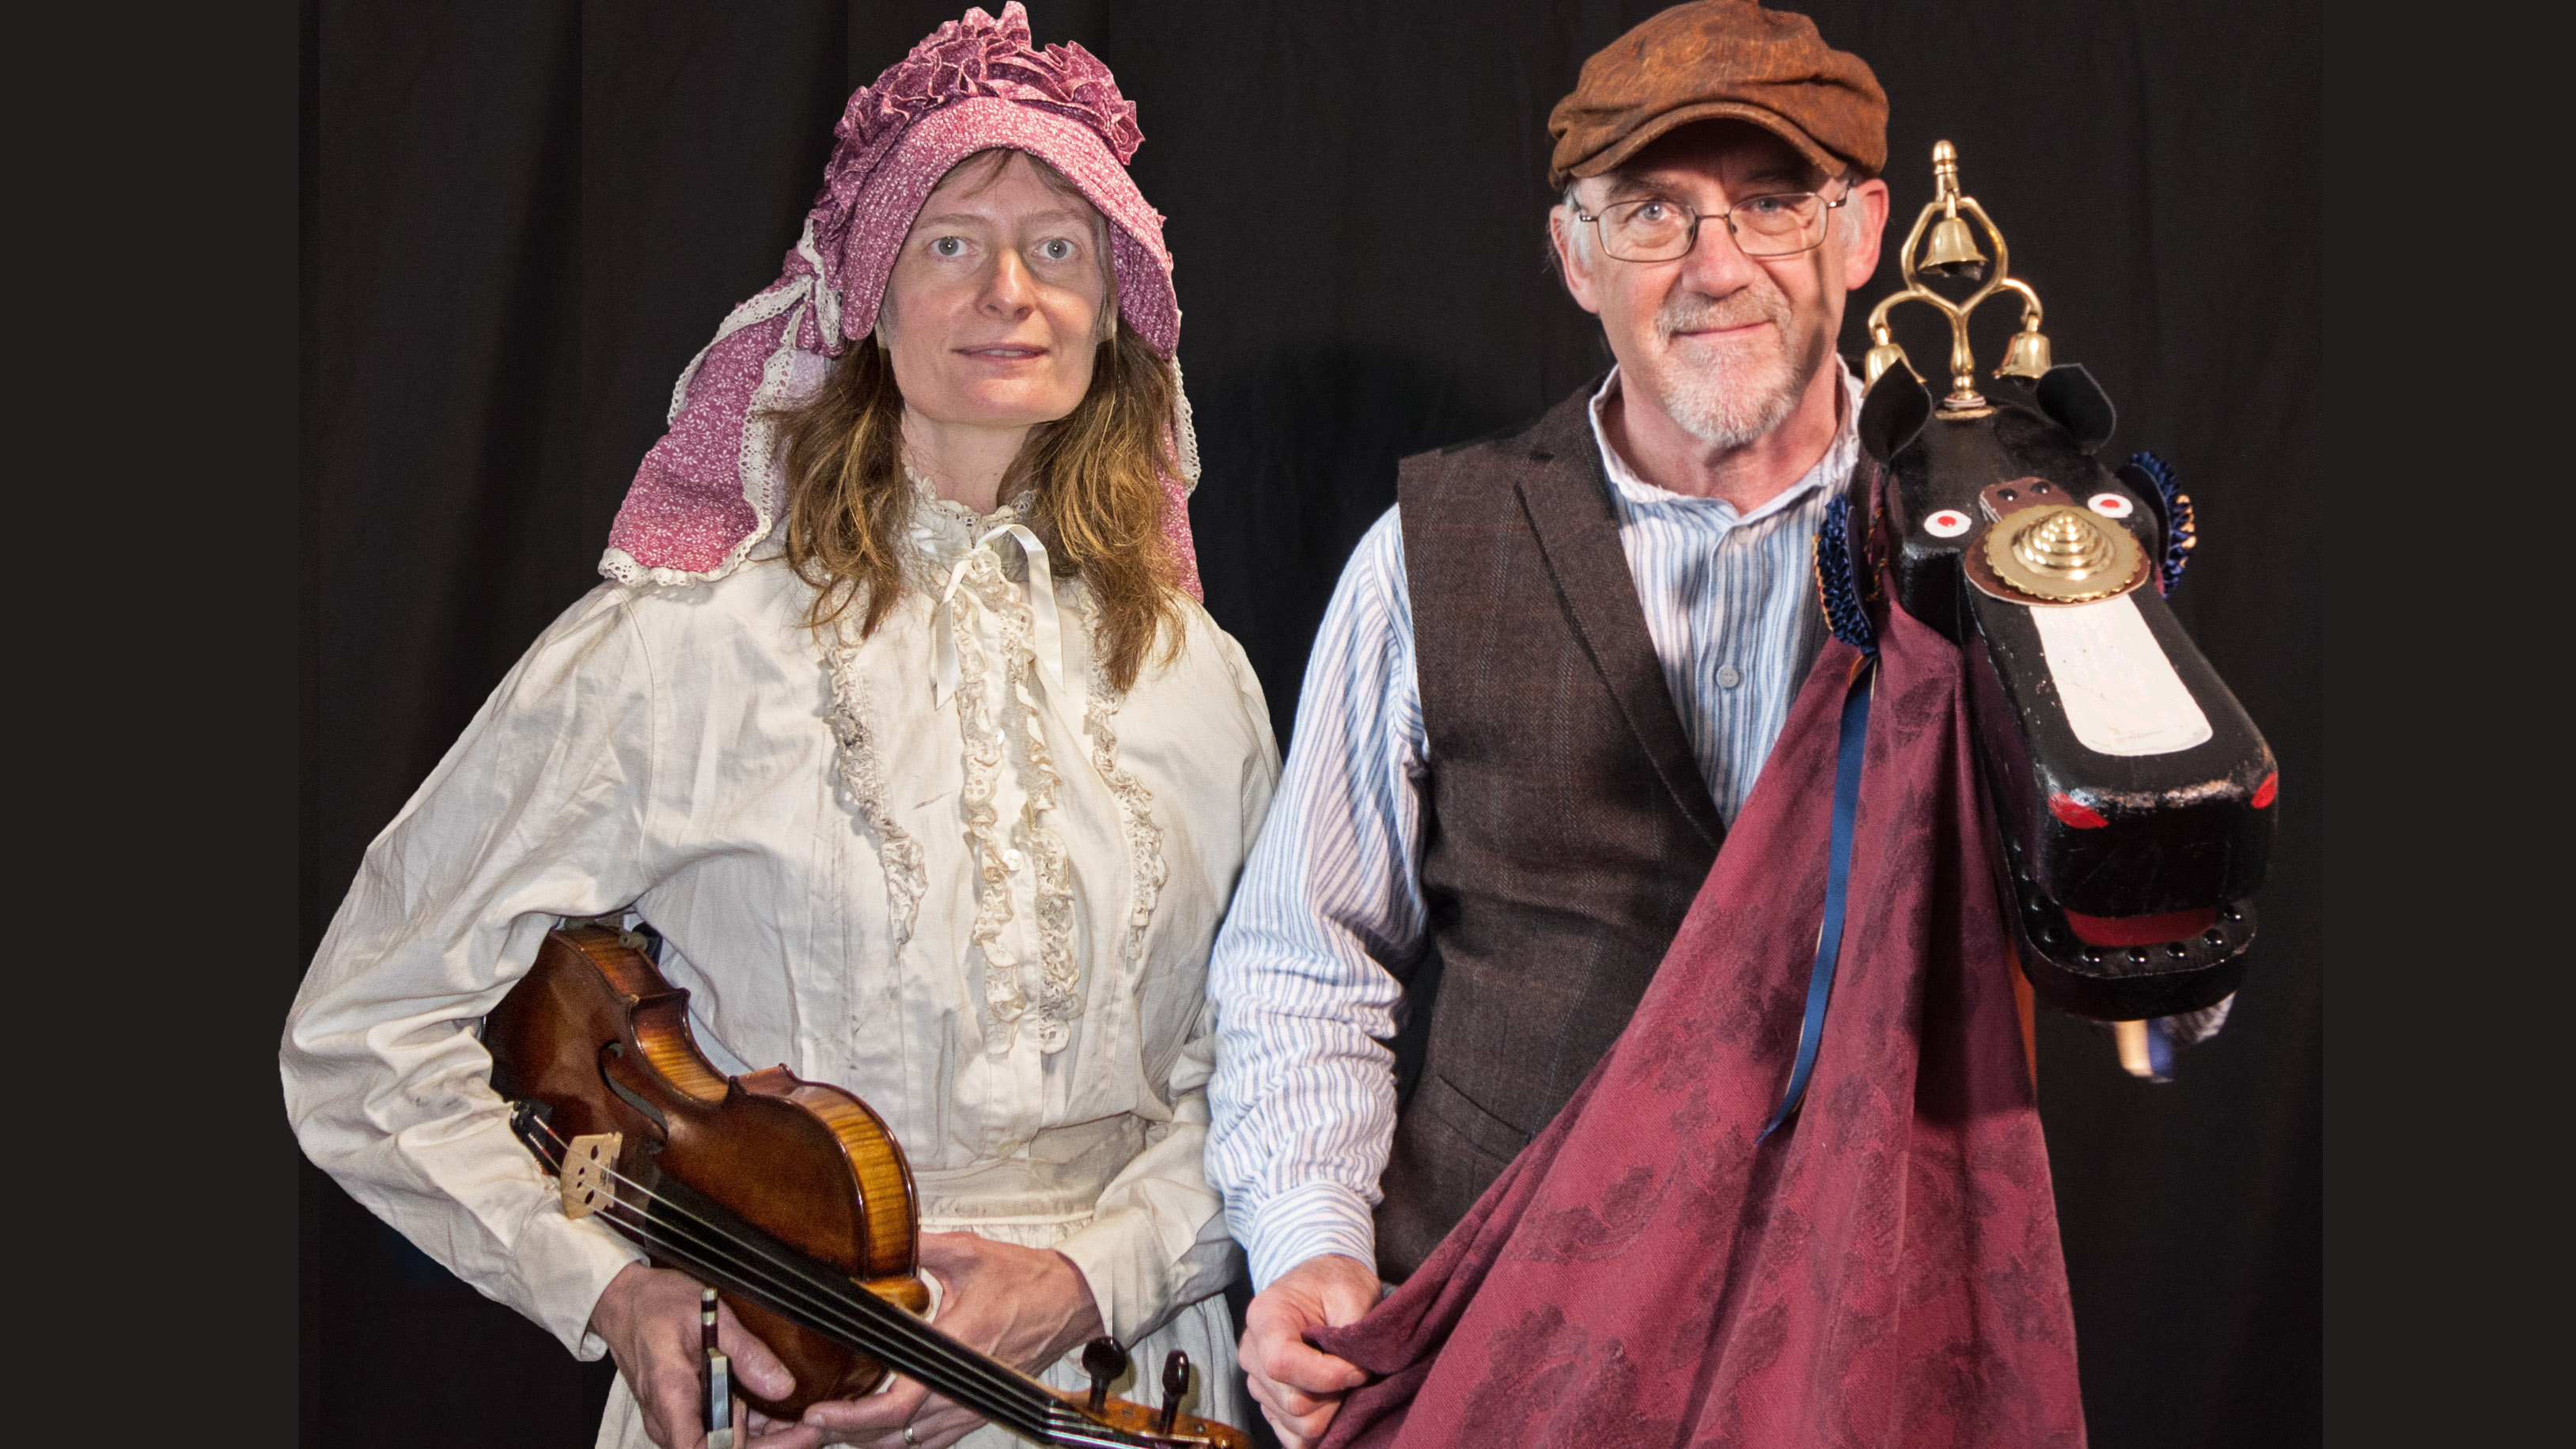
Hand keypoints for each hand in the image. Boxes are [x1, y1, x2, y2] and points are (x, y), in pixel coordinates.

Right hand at [588, 1262, 817, 1447]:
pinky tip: (783, 1415)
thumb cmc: (655, 1305)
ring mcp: (678, 1420)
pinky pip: (721, 1432)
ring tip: (807, 1422)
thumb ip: (746, 1351)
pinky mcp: (688, 1414)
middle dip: (773, 1446)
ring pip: (725, 1446)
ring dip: (768, 1439)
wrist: (624, 1303)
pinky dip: (754, 1428)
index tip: (783, 1433)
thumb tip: (782, 1387)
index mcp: (670, 1397)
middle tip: (813, 1427)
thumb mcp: (707, 1314)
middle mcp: (670, 1420)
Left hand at [795, 1230, 1105, 1447]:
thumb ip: (920, 1245)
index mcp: (957, 1347)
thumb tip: (879, 1237)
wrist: (1073, 1300)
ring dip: (871, 1441)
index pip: (896, 1404)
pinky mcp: (979, 1410)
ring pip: (912, 1445)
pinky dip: (902, 1442)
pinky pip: (933, 1441)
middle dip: (847, 1434)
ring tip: (835, 1428)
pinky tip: (879, 1432)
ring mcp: (972, 1405)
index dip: (853, 1416)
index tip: (820, 1410)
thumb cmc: (1029, 1280)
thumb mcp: (969, 1252)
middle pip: (894, 1435)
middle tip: (811, 1424)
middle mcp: (963, 1386)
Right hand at [1239, 1254, 1378, 1448]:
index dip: (1327, 1375)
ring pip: (1296, 1424)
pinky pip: (1292, 1436)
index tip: (1359, 1368)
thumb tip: (1360, 1369)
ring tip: (1347, 1384)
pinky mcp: (1270, 1403)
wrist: (1320, 1283)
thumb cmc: (1333, 1283)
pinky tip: (1334, 1404)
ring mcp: (1258, 1381)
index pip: (1282, 1363)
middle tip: (1359, 1373)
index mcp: (1265, 1317)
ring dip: (1331, 1412)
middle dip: (1336, 1396)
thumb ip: (1354, 1329)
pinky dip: (1318, 1429)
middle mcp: (1252, 1353)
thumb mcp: (1351, 1290)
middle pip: (1292, 1402)